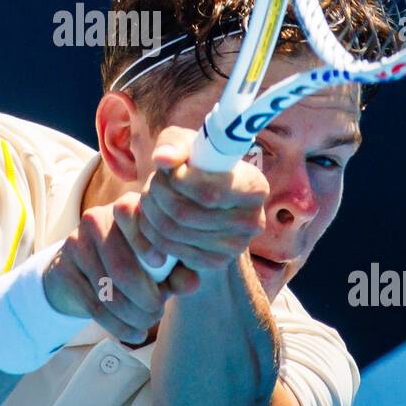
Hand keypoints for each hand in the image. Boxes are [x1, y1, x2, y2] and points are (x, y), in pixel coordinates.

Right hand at [44, 203, 200, 343]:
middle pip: (122, 266)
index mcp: (124, 208)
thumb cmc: (131, 263)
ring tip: (148, 323)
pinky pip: (94, 305)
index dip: (146, 240)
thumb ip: (178, 269)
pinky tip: (134, 334)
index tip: (162, 264)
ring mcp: (75, 244)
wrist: (79, 273)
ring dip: (134, 315)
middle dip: (146, 297)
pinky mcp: (63, 270)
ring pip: (108, 290)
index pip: (130, 212)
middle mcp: (96, 219)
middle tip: (158, 311)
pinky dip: (118, 325)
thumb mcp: (158, 263)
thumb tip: (192, 283)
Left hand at [126, 126, 268, 272]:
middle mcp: (252, 221)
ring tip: (152, 196)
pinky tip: (156, 216)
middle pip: (185, 214)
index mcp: (255, 187)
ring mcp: (235, 246)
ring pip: (173, 233)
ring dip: (151, 211)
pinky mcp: (216, 261)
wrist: (207, 192)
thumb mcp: (188, 144)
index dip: (177, 181)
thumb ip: (174, 144)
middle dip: (157, 195)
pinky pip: (171, 250)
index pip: (208, 193)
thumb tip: (162, 159)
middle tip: (153, 182)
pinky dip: (153, 233)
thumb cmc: (199, 162)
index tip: (167, 169)